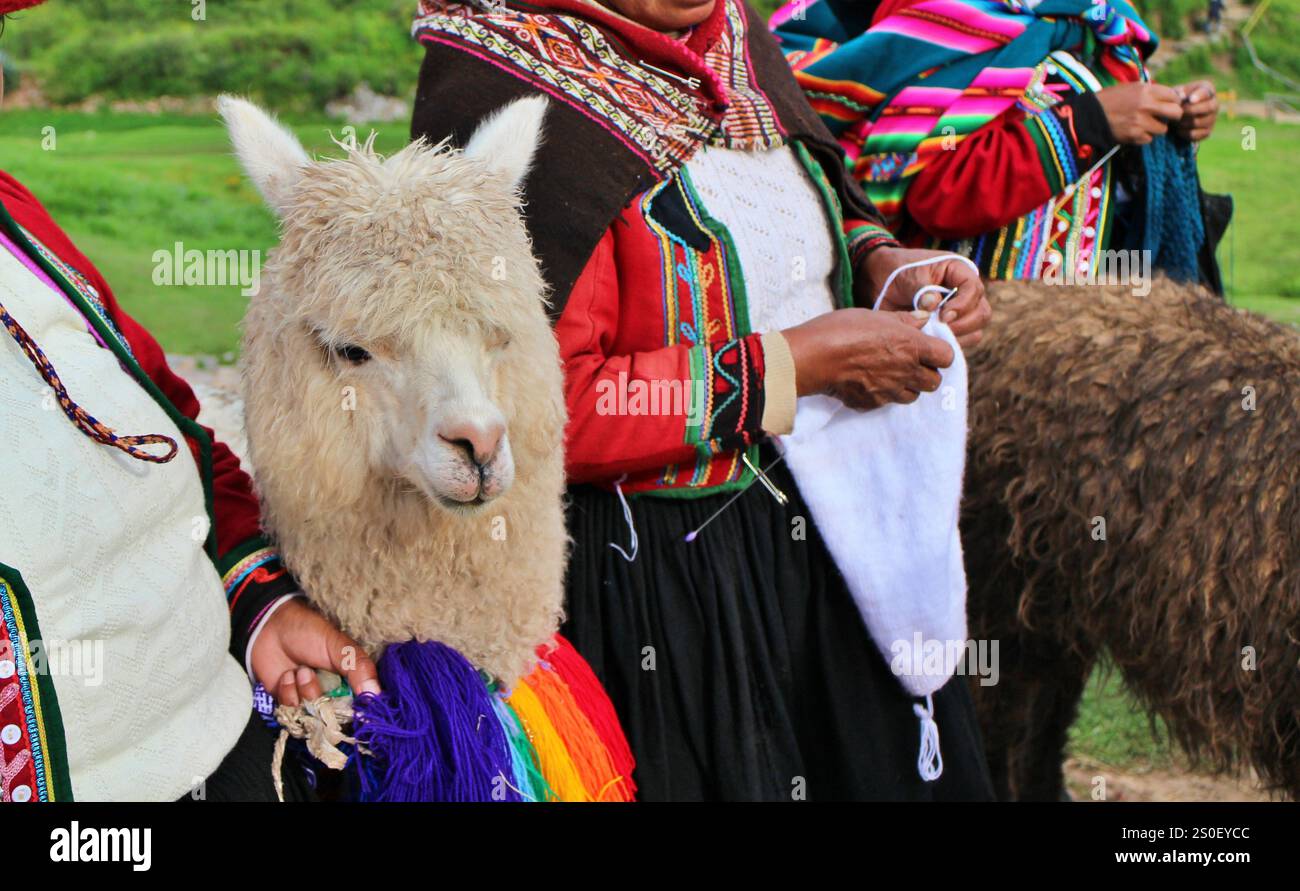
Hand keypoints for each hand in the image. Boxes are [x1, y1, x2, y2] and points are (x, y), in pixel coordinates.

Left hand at [251, 597, 380, 706]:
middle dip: (326, 700)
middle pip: (339, 717)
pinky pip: (292, 712)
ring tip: (301, 669)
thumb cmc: (309, 633)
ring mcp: (312, 700)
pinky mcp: (290, 703)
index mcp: (353, 680)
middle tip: (318, 675)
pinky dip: (288, 692)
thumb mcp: (339, 647)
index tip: (355, 707)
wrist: (271, 628)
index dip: (361, 710)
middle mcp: (334, 694)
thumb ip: (359, 669)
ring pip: (313, 715)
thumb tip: (375, 694)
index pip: (364, 706)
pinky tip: (286, 675)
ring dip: (305, 690)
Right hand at [782, 307, 953, 409]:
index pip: (947, 357)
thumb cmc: (842, 329)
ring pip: (913, 396)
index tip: (928, 349)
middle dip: (926, 373)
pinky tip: (868, 381)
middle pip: (934, 382)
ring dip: (907, 386)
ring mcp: (890, 391)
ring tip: (890, 374)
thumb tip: (924, 319)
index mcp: (911, 346)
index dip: (940, 353)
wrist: (813, 357)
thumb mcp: (875, 315)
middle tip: (910, 363)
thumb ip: (904, 320)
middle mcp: (906, 372)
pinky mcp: (872, 404)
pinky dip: (882, 394)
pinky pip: (887, 403)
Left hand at [858, 247, 990, 348]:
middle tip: (939, 329)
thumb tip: (933, 305)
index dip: (963, 304)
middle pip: (981, 313)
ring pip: (975, 331)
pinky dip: (948, 346)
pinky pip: (960, 343)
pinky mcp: (950, 330)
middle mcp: (965, 293)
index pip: (975, 289)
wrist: (881, 283)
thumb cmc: (897, 272)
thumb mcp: (908, 275)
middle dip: (963, 325)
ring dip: (957, 338)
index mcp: (959, 272)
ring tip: (933, 336)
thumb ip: (921, 290)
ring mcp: (960, 313)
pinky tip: (931, 344)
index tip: (944, 315)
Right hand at [1094, 82, 1184, 144]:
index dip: (1173, 101)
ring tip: (1145, 125)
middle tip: (1166, 117)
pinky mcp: (1134, 136)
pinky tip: (1134, 131)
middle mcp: (1146, 105)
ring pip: (1163, 129)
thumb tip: (1172, 97)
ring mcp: (1141, 122)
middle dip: (1173, 116)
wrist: (1090, 114)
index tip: (1168, 105)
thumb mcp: (1132, 88)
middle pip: (1176, 113)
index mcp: (1146, 90)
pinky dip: (1143, 137)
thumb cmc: (1111, 99)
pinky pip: (1149, 139)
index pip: (1174, 96)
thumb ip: (1152, 92)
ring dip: (1156, 128)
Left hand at [1171, 80, 1217, 141]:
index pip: (1207, 92)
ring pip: (1200, 122)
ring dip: (1184, 123)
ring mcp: (1212, 119)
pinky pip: (1196, 134)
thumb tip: (1182, 96)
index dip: (1200, 96)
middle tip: (1178, 113)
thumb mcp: (1176, 92)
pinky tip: (1177, 129)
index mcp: (1207, 89)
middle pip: (1208, 108)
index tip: (1191, 100)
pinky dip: (1184, 133)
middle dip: (1191, 111)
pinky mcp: (1207, 132)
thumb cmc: (1175, 99)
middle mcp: (1214, 103)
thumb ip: (1179, 92)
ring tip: (1174, 121)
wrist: (1175, 114)